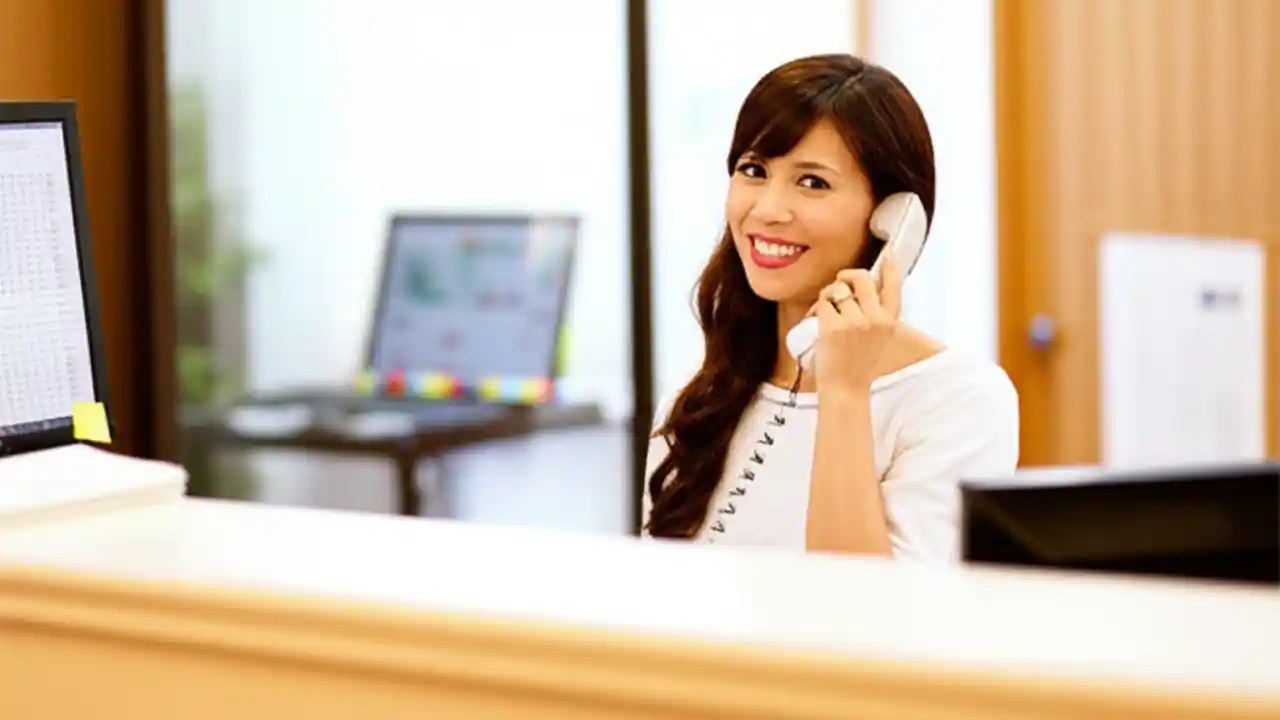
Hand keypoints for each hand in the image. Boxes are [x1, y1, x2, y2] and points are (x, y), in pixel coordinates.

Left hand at [808, 258, 901, 397]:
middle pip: (861, 278)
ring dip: (827, 297)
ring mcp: (855, 322)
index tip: (888, 256)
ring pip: (837, 290)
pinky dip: (816, 309)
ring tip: (826, 312)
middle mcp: (875, 319)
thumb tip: (866, 288)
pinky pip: (822, 303)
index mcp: (889, 322)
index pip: (894, 286)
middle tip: (839, 282)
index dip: (891, 268)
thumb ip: (878, 315)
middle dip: (847, 276)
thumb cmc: (858, 366)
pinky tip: (817, 320)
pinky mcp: (834, 327)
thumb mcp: (879, 339)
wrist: (846, 390)